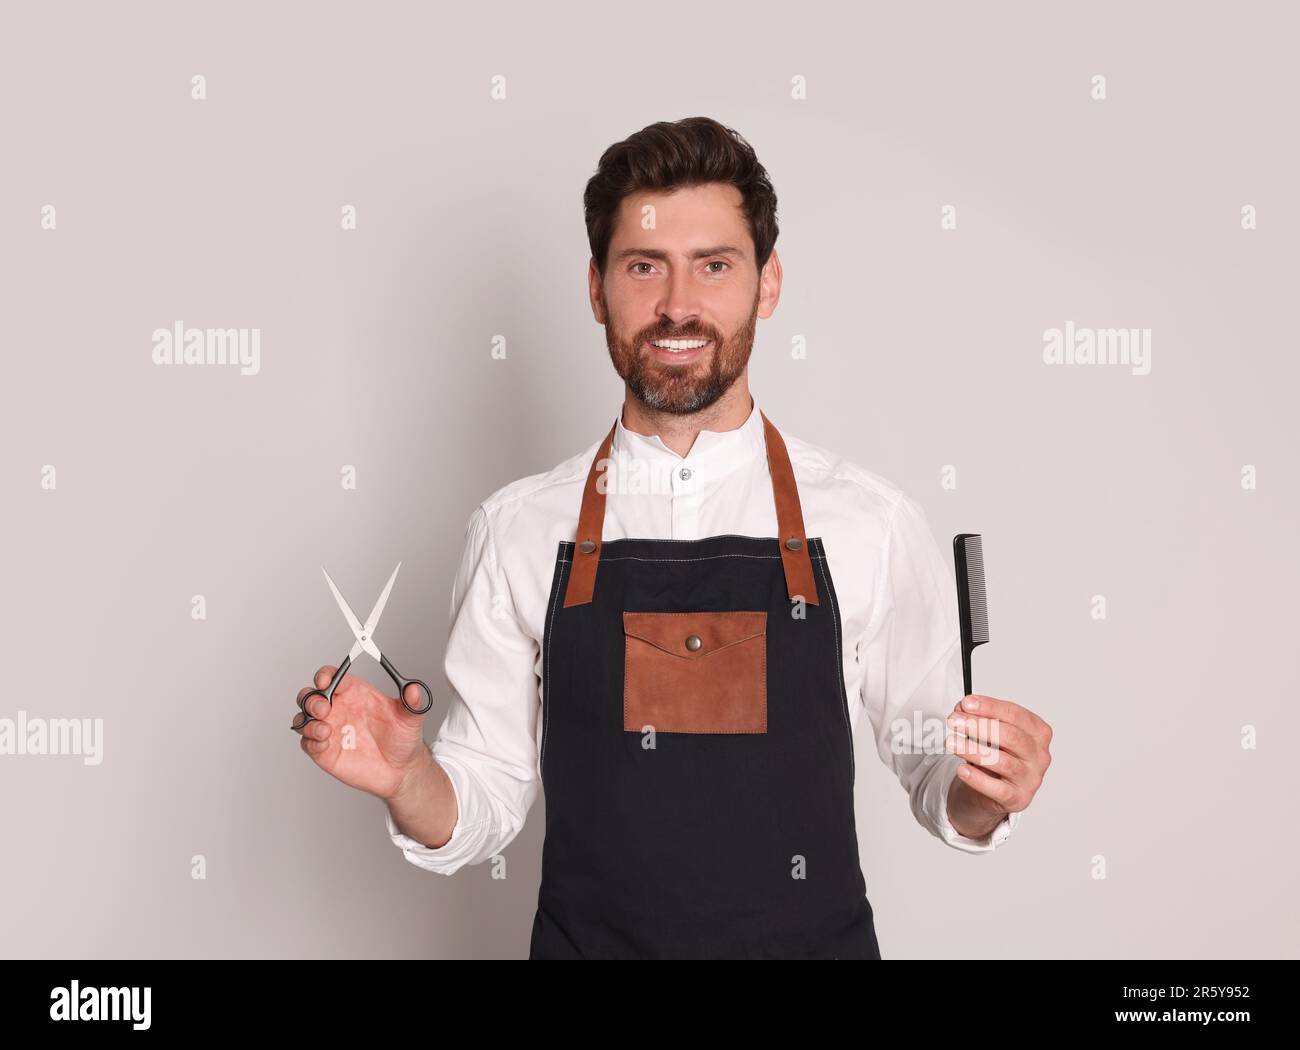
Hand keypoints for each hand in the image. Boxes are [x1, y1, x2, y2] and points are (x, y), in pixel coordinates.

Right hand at [291, 665, 431, 800]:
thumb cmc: (402, 739)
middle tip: (323, 709)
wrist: (401, 770)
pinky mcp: (325, 751)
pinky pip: (307, 743)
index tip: (326, 680)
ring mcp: (330, 730)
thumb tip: (415, 688)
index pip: (332, 677)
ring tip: (326, 729)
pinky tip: (324, 743)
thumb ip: (412, 703)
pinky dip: (310, 741)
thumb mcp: (411, 719)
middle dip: (311, 698)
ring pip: (304, 718)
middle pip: (311, 695)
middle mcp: (338, 709)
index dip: (325, 675)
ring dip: (307, 720)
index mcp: (354, 693)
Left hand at [944, 694, 1051, 834]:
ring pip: (1003, 761)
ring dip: (973, 750)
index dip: (990, 707)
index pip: (1016, 715)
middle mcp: (1039, 755)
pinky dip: (978, 778)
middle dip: (979, 726)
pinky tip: (962, 770)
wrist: (990, 792)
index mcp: (1037, 733)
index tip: (966, 703)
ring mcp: (1031, 779)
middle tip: (954, 721)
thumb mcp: (988, 734)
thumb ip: (978, 718)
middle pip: (1011, 736)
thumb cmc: (994, 756)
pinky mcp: (1018, 799)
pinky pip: (998, 789)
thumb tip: (962, 708)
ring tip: (951, 742)